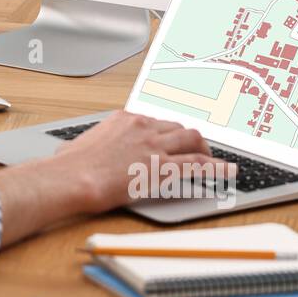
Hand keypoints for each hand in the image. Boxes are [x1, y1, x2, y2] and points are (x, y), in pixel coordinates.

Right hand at [0, 110, 230, 245]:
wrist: (73, 177)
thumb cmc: (69, 166)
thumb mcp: (75, 146)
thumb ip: (85, 146)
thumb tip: (69, 153)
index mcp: (123, 119)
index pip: (154, 121)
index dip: (165, 133)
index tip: (169, 139)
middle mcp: (143, 127)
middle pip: (176, 127)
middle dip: (188, 138)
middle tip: (194, 149)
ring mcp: (155, 146)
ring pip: (192, 140)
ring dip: (204, 148)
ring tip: (212, 158)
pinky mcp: (164, 167)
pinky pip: (199, 164)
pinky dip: (217, 167)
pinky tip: (228, 171)